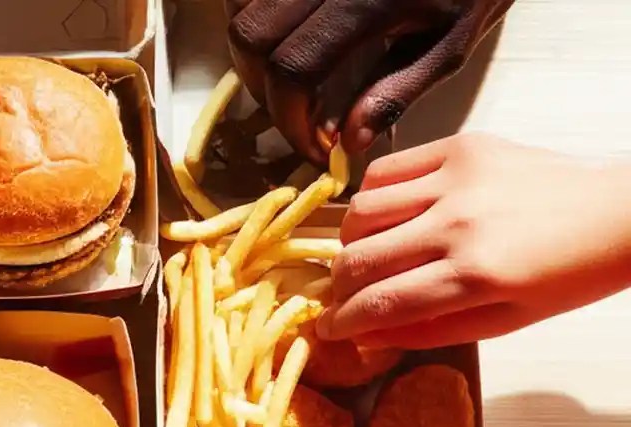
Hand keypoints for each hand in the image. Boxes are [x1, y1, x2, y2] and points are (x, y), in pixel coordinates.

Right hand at [225, 0, 512, 161]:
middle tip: (292, 112)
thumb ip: (396, 93)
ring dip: (252, 50)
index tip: (313, 147)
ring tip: (283, 73)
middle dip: (260, 87)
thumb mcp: (450, 45)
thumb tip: (348, 142)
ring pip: (241, 7)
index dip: (290, 119)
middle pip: (252, 37)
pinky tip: (282, 35)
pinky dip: (251, 12)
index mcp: (369, 1)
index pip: (294, 69)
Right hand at [317, 133, 630, 347]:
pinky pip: (386, 171)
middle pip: (360, 259)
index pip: (380, 303)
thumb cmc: (567, 276)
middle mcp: (458, 225)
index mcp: (475, 277)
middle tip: (344, 296)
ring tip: (366, 254)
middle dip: (339, 288)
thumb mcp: (504, 322)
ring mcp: (456, 179)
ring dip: (351, 242)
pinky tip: (387, 215)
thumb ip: (429, 330)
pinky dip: (373, 198)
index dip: (342, 322)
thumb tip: (366, 335)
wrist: (618, 213)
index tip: (327, 330)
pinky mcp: (460, 146)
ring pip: (361, 212)